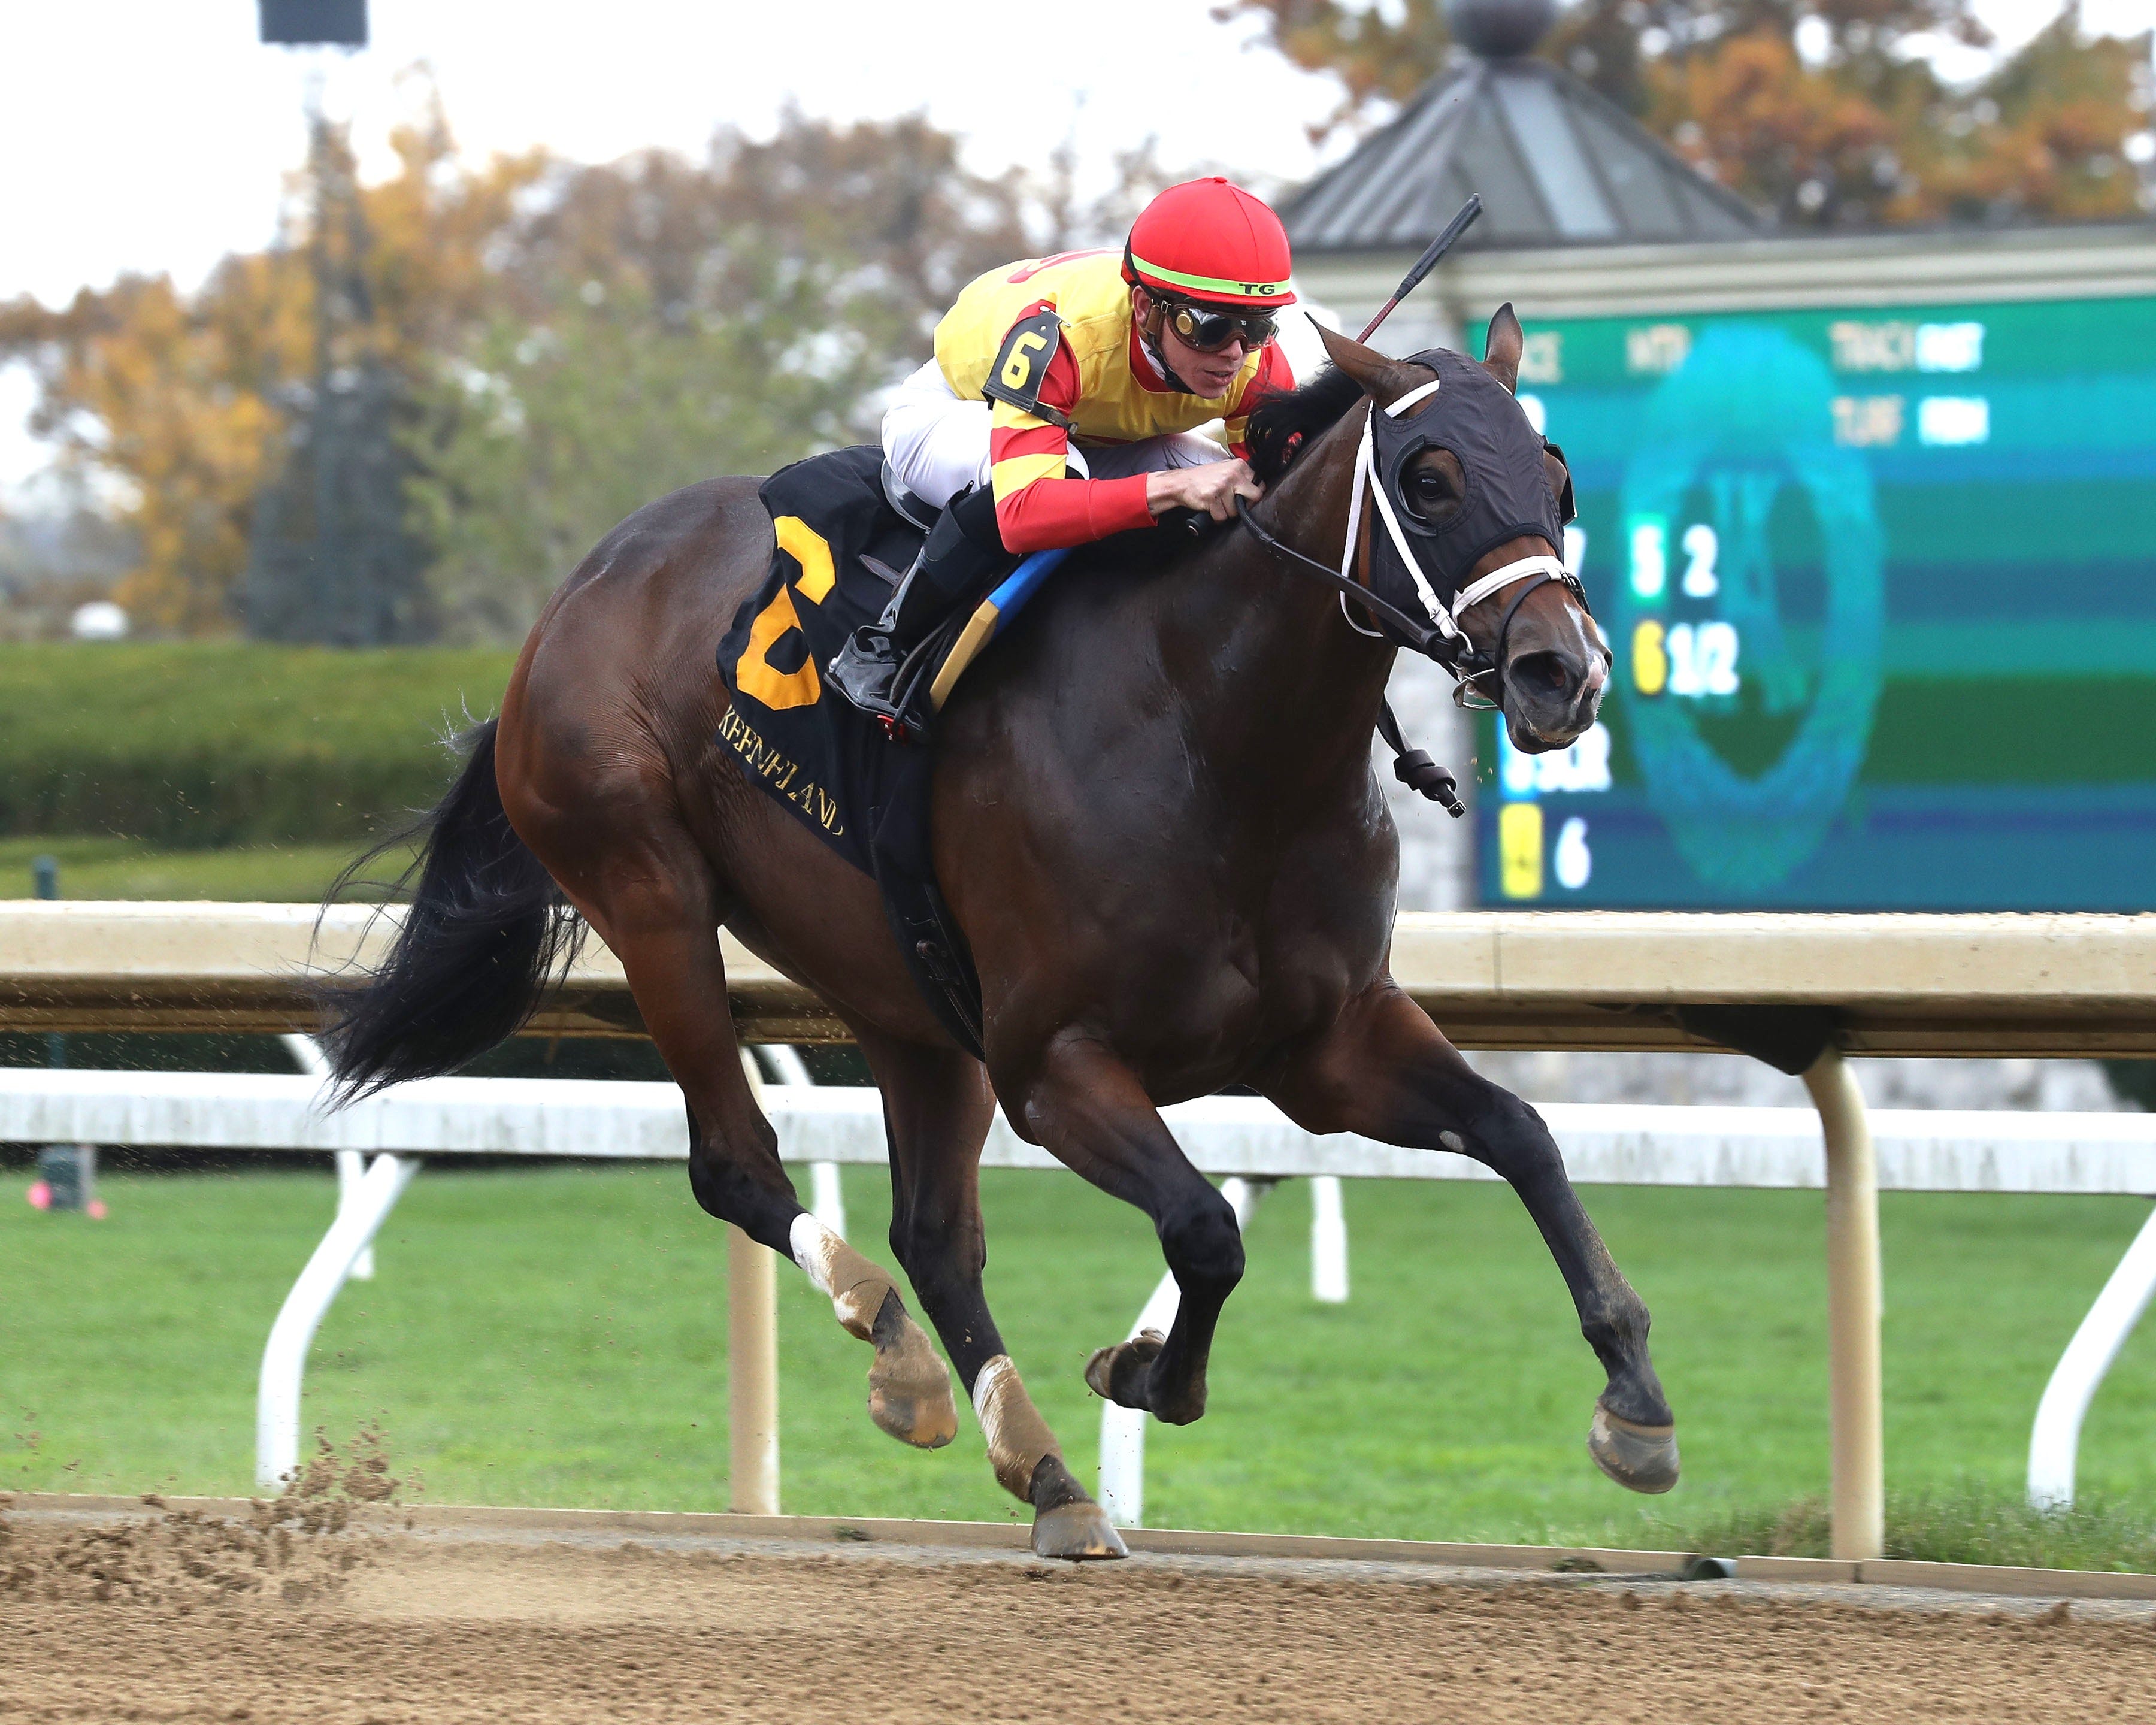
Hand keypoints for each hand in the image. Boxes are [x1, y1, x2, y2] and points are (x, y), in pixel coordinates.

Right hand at [1147, 459, 1262, 523]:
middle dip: (1245, 506)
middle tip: (1234, 506)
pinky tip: (1210, 508)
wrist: (1181, 483)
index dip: (1252, 496)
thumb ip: (1240, 476)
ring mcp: (1222, 486)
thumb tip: (1256, 491)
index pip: (1259, 485)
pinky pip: (1222, 517)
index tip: (1245, 499)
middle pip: (1254, 497)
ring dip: (1226, 512)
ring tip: (1217, 504)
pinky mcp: (1212, 498)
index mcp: (1239, 465)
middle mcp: (1232, 474)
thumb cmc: (1203, 479)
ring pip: (1236, 511)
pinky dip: (1216, 517)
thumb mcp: (1225, 470)